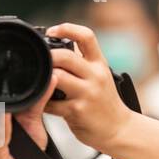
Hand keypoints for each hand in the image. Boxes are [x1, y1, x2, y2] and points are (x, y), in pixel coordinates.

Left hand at [44, 23, 133, 149]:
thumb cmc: (105, 103)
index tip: (52, 31)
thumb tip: (57, 49)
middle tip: (38, 61)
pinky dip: (43, 102)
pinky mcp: (78, 111)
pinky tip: (42, 103)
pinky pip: (52, 104)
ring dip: (43, 80)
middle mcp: (95, 76)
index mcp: (99, 64)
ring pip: (57, 77)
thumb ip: (83, 63)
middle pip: (65, 56)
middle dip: (48, 57)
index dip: (67, 28)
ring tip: (39, 83)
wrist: (119, 129)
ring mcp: (87, 93)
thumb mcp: (100, 76)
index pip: (86, 36)